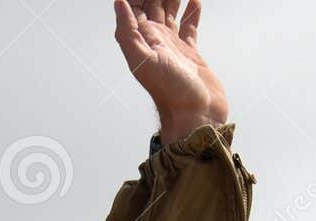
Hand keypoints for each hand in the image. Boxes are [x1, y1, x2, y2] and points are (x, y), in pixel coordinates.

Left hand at [114, 1, 229, 144]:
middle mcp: (156, 41)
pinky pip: (189, 27)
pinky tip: (195, 1)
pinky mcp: (190, 54)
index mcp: (142, 40)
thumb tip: (119, 3)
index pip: (134, 7)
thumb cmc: (171, 93)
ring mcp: (173, 47)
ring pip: (170, 13)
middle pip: (152, 6)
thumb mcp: (143, 60)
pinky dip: (191, 13)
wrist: (196, 114)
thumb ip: (128, 32)